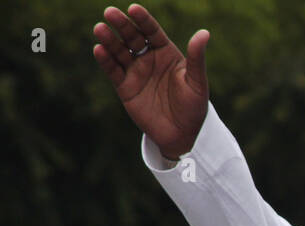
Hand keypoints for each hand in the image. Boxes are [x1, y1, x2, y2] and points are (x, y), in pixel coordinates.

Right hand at [93, 4, 209, 159]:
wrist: (182, 134)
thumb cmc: (193, 106)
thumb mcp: (197, 81)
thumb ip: (196, 58)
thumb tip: (204, 33)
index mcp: (166, 52)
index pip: (152, 32)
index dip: (143, 20)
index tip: (133, 9)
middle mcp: (148, 59)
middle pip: (132, 37)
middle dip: (122, 25)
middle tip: (109, 12)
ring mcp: (135, 72)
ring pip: (119, 52)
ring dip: (109, 40)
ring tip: (100, 29)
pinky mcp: (125, 88)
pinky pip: (113, 71)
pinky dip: (106, 61)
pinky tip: (99, 50)